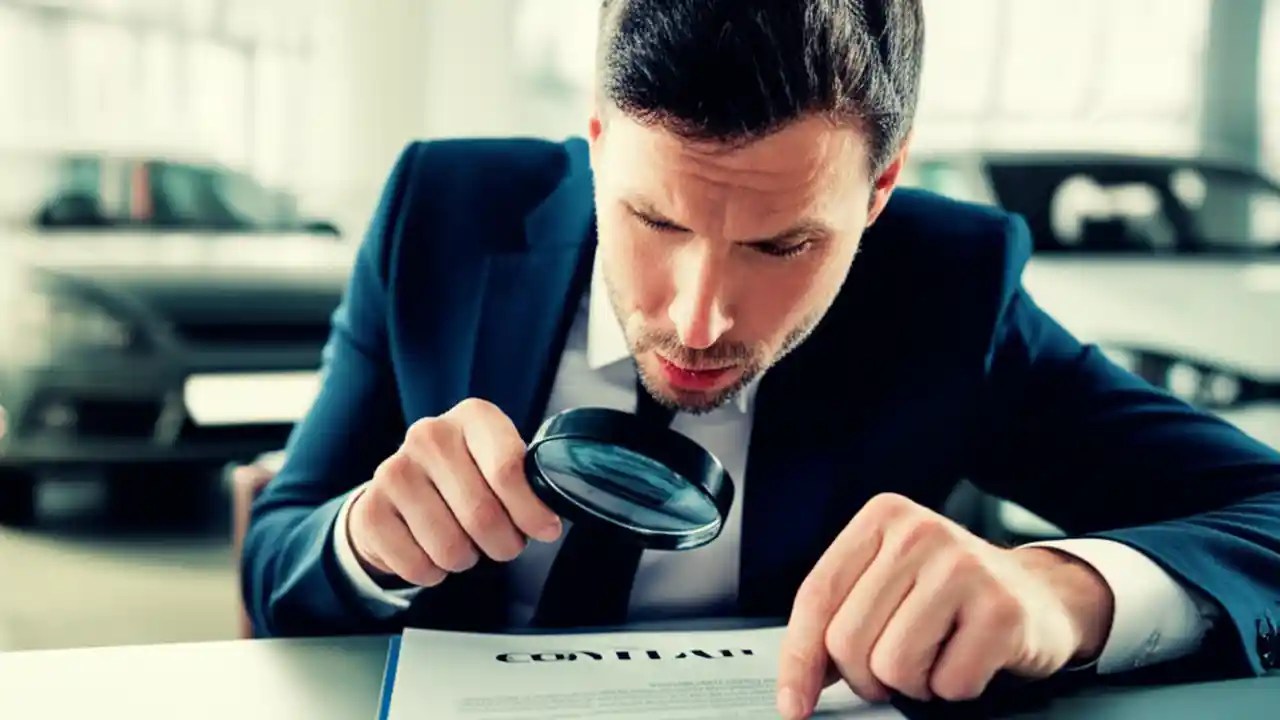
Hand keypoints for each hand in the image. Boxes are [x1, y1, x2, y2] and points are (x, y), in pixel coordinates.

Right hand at [347, 398, 562, 586]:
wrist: (404, 488)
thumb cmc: (469, 476)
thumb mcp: (502, 463)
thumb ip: (528, 484)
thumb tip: (546, 523)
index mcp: (473, 417)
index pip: (508, 470)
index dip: (531, 511)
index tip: (545, 530)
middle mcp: (429, 435)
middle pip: (482, 515)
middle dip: (503, 544)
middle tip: (502, 542)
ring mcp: (393, 471)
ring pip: (450, 548)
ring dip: (467, 559)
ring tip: (464, 541)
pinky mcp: (370, 509)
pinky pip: (417, 566)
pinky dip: (433, 571)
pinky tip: (431, 549)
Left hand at [776, 493, 1113, 716]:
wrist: (1040, 595)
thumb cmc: (951, 595)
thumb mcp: (889, 583)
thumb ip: (841, 615)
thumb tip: (798, 682)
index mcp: (882, 518)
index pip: (817, 596)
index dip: (799, 659)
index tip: (793, 703)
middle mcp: (920, 532)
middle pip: (848, 639)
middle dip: (866, 675)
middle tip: (894, 669)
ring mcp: (964, 567)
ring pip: (892, 665)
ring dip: (913, 683)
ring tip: (935, 657)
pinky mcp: (1001, 609)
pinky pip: (947, 683)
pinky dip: (954, 688)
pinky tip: (969, 658)